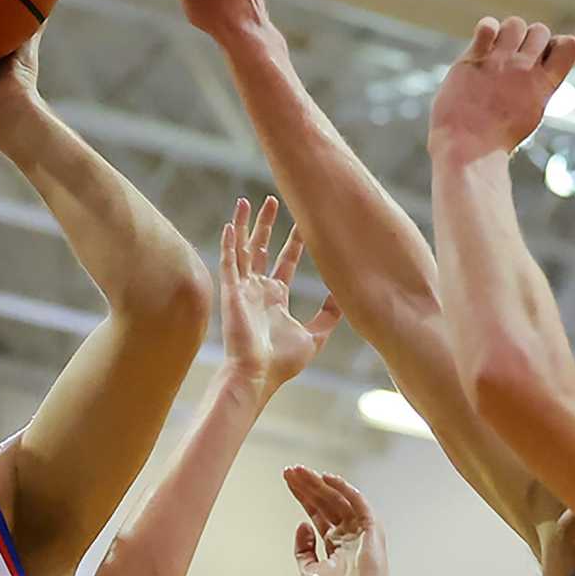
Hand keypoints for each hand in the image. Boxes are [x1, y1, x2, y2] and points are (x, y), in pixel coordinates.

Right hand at [218, 196, 338, 396]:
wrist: (258, 375)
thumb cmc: (283, 363)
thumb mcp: (315, 336)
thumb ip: (329, 315)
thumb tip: (345, 295)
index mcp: (275, 298)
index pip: (286, 261)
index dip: (294, 241)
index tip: (303, 221)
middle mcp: (257, 290)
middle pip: (261, 249)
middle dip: (267, 225)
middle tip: (272, 200)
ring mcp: (242, 290)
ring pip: (242, 250)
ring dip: (245, 226)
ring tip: (247, 201)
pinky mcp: (231, 293)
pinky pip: (229, 263)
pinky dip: (229, 244)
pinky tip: (232, 224)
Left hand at [286, 466, 390, 575]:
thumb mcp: (308, 573)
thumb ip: (302, 550)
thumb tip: (301, 525)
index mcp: (335, 544)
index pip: (317, 514)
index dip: (303, 497)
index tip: (289, 481)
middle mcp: (348, 533)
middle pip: (324, 502)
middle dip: (307, 486)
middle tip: (291, 470)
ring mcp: (360, 529)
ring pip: (337, 498)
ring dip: (318, 484)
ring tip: (300, 471)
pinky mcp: (371, 527)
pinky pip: (357, 502)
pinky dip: (343, 488)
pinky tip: (326, 478)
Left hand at [427, 16, 574, 166]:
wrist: (465, 150)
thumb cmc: (494, 142)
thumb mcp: (529, 116)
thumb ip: (535, 88)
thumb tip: (536, 68)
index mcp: (545, 85)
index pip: (571, 45)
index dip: (556, 46)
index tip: (541, 60)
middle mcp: (525, 69)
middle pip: (540, 30)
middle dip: (528, 40)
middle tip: (511, 63)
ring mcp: (499, 62)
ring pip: (516, 23)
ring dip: (507, 34)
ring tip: (494, 55)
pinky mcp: (474, 60)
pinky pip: (487, 26)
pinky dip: (486, 30)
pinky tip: (481, 47)